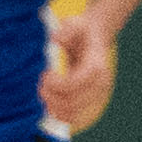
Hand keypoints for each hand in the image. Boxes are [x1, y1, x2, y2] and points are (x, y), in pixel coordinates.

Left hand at [41, 16, 117, 132]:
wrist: (94, 39)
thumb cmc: (81, 32)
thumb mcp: (75, 23)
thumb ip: (66, 29)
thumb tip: (55, 41)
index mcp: (96, 67)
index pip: (74, 85)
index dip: (56, 84)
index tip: (46, 73)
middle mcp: (99, 85)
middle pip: (71, 103)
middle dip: (50, 96)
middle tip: (43, 82)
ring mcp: (96, 96)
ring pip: (71, 114)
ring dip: (52, 106)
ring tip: (45, 91)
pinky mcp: (89, 103)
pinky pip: (72, 118)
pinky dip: (58, 114)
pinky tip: (50, 100)